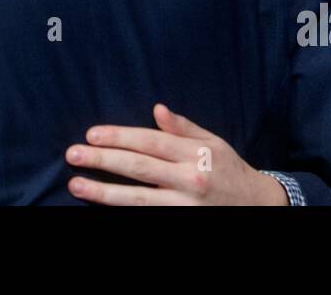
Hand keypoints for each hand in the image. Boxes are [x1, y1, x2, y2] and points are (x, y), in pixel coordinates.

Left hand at [65, 104, 287, 204]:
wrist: (257, 206)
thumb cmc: (230, 170)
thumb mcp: (214, 142)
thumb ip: (183, 128)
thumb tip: (156, 109)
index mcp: (194, 154)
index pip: (150, 142)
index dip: (119, 137)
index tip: (92, 134)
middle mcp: (189, 179)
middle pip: (138, 168)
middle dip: (103, 160)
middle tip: (73, 154)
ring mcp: (184, 205)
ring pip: (137, 199)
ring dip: (103, 192)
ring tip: (76, 185)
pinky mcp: (181, 222)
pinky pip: (146, 217)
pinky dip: (123, 212)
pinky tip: (101, 206)